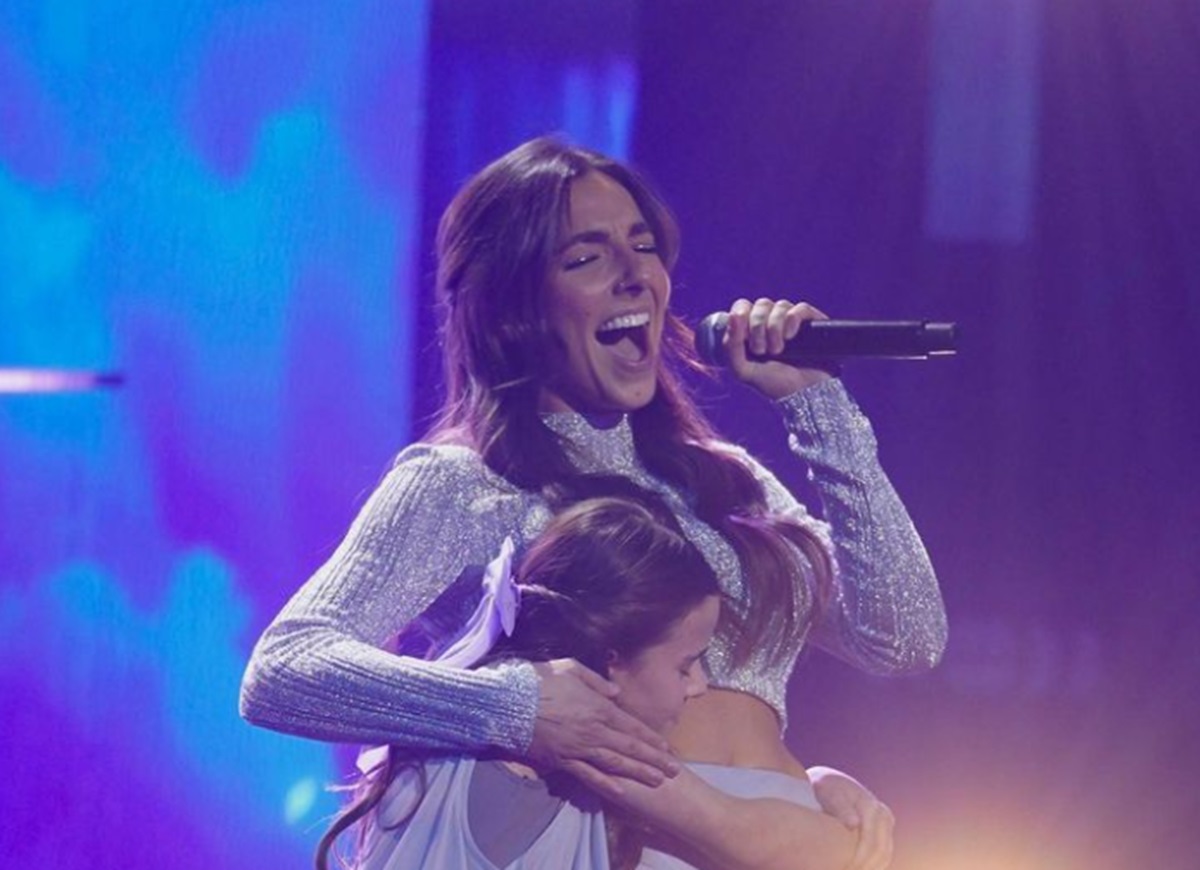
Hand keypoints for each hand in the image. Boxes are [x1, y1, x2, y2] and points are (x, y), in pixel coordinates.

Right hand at [526, 659, 680, 798]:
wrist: (509, 700)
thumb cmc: (539, 680)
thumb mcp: (571, 668)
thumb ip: (597, 681)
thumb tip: (615, 693)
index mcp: (598, 706)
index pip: (631, 725)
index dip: (651, 738)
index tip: (666, 748)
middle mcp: (594, 729)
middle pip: (630, 747)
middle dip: (654, 760)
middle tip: (674, 771)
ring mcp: (579, 747)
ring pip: (615, 763)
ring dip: (638, 773)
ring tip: (658, 781)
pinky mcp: (562, 760)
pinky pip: (588, 775)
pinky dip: (605, 784)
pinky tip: (621, 792)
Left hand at [722, 298, 833, 398]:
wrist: (803, 394)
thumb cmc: (773, 384)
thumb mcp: (742, 370)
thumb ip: (730, 346)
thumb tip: (734, 315)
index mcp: (752, 330)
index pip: (742, 306)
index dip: (741, 316)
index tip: (744, 338)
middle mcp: (772, 322)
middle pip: (761, 304)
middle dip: (757, 327)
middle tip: (762, 351)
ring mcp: (793, 321)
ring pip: (780, 305)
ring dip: (774, 328)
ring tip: (778, 350)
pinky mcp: (811, 323)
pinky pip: (800, 308)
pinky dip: (792, 319)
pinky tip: (791, 336)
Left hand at [810, 765, 894, 869]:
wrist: (831, 782)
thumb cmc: (825, 788)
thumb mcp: (828, 793)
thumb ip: (840, 807)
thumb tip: (854, 824)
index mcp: (870, 806)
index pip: (870, 843)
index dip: (859, 861)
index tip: (844, 869)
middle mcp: (883, 814)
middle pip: (880, 852)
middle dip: (864, 867)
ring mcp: (886, 823)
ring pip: (885, 855)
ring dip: (870, 867)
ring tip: (848, 869)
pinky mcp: (884, 830)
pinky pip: (884, 854)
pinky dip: (874, 865)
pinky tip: (858, 868)